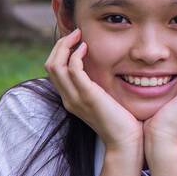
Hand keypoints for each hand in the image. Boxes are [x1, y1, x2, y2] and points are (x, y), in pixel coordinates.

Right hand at [44, 28, 142, 153]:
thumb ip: (99, 88)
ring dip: (65, 46)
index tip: (74, 40)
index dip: (60, 52)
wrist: (126, 142)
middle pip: (50, 65)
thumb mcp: (106, 101)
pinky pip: (73, 70)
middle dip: (60, 45)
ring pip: (56, 65)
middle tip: (75, 32)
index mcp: (71, 99)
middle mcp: (68, 98)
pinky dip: (76, 56)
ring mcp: (75, 98)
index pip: (54, 71)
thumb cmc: (123, 123)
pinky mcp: (87, 96)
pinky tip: (86, 48)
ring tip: (78, 35)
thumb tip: (105, 72)